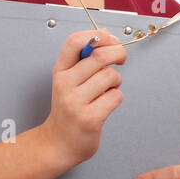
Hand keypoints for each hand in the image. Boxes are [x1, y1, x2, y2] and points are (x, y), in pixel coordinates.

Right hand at [40, 29, 125, 166]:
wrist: (58, 143)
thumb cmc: (69, 109)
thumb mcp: (69, 79)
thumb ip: (85, 59)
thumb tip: (107, 36)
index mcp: (60, 71)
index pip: (75, 41)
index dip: (98, 35)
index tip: (110, 40)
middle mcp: (65, 84)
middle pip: (100, 56)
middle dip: (119, 53)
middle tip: (121, 59)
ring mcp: (75, 102)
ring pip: (111, 76)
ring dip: (116, 81)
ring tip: (107, 90)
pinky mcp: (90, 118)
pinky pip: (116, 96)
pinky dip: (116, 98)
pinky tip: (105, 104)